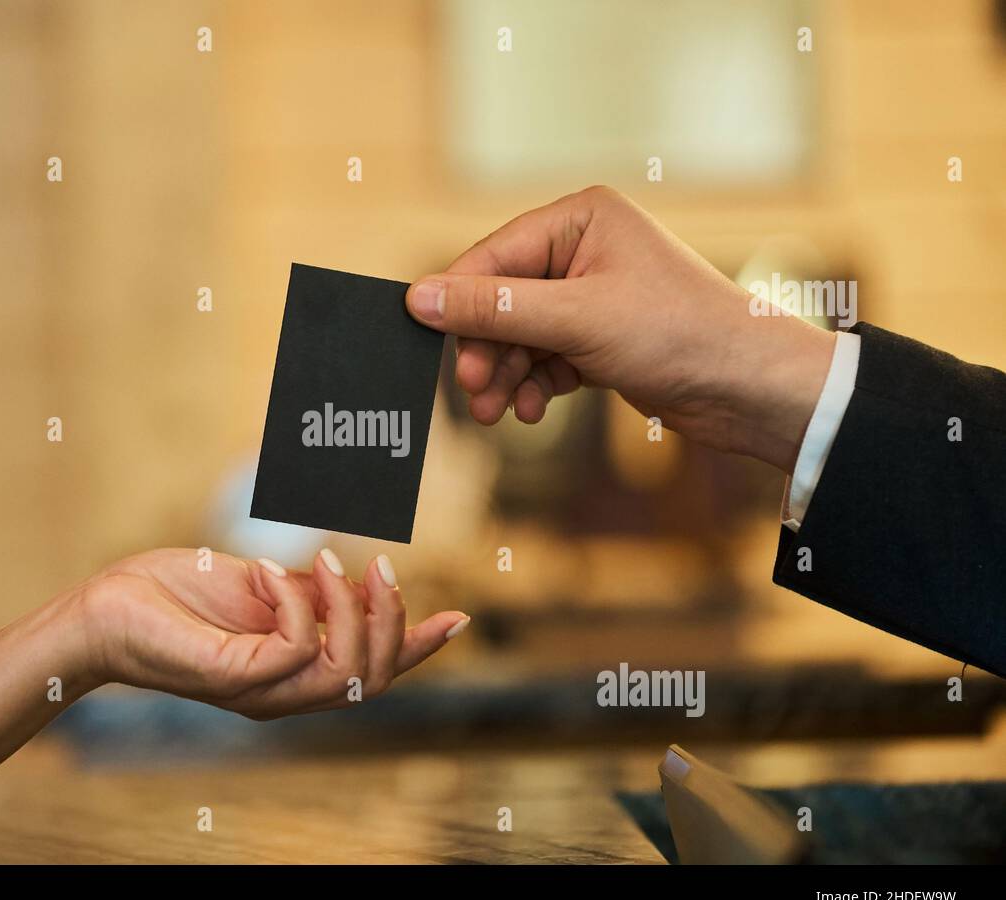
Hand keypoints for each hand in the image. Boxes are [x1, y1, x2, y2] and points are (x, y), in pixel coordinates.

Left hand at [81, 548, 468, 719]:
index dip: (419, 649)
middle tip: (378, 567)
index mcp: (294, 673)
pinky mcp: (231, 677)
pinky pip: (294, 649)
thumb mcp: (258, 588)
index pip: (374, 673)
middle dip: (395, 622)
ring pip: (346, 672)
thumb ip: (305, 594)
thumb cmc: (175, 595)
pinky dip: (296, 601)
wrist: (106, 607)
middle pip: (376, 680)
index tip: (459, 619)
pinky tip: (267, 569)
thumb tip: (351, 582)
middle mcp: (283, 693)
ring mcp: (258, 691)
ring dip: (349, 610)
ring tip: (329, 561)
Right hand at [404, 186, 835, 473]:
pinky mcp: (601, 338)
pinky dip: (533, 385)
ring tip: (497, 411)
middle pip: (502, 299)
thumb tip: (418, 297)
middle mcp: (585, 250)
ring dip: (505, 374)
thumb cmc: (678, 333)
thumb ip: (493, 308)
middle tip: (473, 391)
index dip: (458, 301)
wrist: (748, 387)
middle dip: (486, 348)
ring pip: (521, 335)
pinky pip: (545, 358)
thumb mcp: (574, 319)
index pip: (494, 255)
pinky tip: (531, 410)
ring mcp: (593, 296)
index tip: (425, 338)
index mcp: (582, 219)